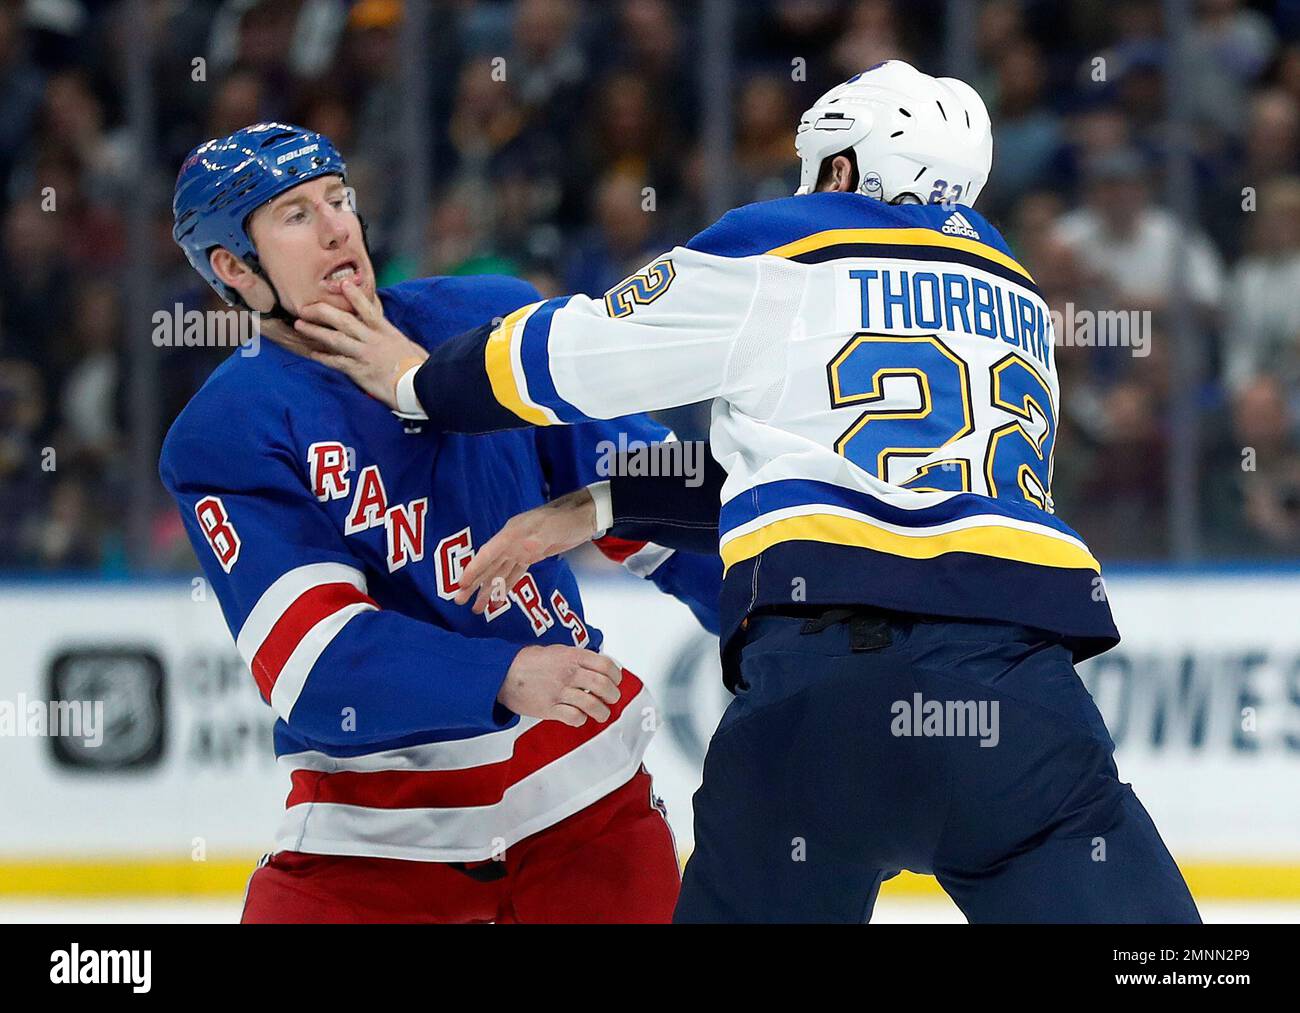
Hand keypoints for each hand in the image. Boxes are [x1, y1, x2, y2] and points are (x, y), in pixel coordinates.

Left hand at [280, 280, 427, 408]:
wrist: (419, 385)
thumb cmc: (419, 368)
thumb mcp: (409, 346)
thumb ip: (395, 339)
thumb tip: (391, 337)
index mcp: (387, 332)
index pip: (368, 308)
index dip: (354, 295)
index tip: (343, 284)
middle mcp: (373, 340)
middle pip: (344, 320)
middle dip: (323, 311)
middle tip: (307, 306)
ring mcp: (364, 355)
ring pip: (335, 339)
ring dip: (316, 331)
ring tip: (300, 325)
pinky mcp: (360, 371)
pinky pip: (337, 362)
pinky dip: (323, 357)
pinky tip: (312, 353)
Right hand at [456, 487, 598, 614]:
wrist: (584, 515)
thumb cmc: (565, 520)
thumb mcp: (548, 529)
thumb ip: (533, 542)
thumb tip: (518, 554)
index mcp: (512, 534)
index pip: (488, 554)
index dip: (474, 569)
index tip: (461, 585)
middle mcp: (512, 542)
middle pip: (489, 565)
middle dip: (474, 584)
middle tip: (459, 601)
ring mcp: (521, 549)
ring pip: (500, 572)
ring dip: (488, 589)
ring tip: (477, 608)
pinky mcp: (531, 555)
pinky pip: (514, 573)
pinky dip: (506, 586)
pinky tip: (499, 599)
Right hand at [498, 644, 623, 726]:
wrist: (502, 673)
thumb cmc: (528, 661)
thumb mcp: (557, 650)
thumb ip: (578, 657)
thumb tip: (597, 666)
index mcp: (573, 656)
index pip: (606, 665)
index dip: (616, 676)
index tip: (616, 681)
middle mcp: (569, 673)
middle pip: (603, 686)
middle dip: (613, 695)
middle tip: (612, 698)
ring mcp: (560, 692)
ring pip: (592, 705)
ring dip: (602, 711)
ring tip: (601, 713)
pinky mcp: (550, 708)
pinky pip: (574, 718)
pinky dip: (581, 720)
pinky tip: (580, 717)